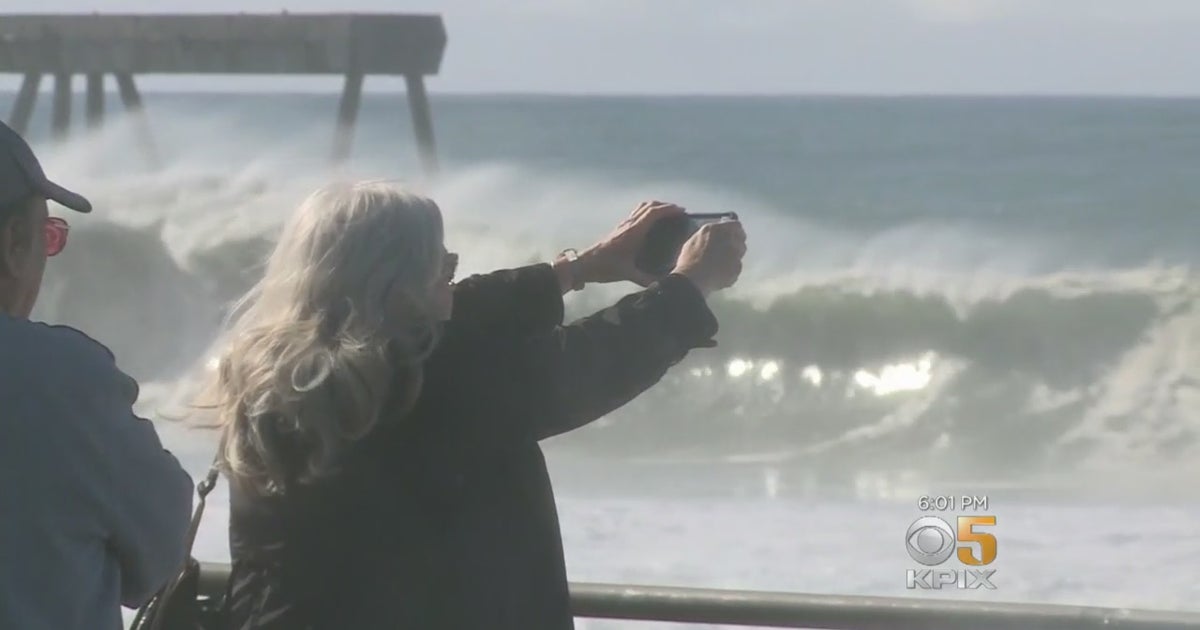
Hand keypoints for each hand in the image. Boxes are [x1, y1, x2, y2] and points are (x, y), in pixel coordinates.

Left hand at [573, 201, 687, 286]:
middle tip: (678, 212)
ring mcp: (623, 224)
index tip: (682, 211)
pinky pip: (636, 212)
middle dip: (665, 206)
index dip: (669, 209)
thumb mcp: (628, 274)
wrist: (585, 264)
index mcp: (634, 231)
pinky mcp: (619, 227)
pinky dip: (647, 211)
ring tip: (667, 213)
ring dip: (655, 206)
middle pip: (649, 205)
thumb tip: (664, 284)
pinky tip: (651, 222)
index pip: (653, 213)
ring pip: (641, 207)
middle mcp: (629, 224)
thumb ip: (646, 279)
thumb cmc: (606, 267)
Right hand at [671, 218, 745, 296]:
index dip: (734, 230)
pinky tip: (720, 272)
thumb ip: (709, 234)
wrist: (693, 279)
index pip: (735, 225)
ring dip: (734, 255)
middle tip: (727, 248)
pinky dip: (731, 268)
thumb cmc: (689, 259)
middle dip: (735, 242)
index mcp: (718, 229)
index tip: (731, 233)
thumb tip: (715, 233)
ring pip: (740, 252)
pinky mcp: (737, 268)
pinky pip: (737, 266)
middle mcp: (730, 239)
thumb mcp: (696, 239)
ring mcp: (736, 254)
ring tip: (721, 262)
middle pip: (741, 238)